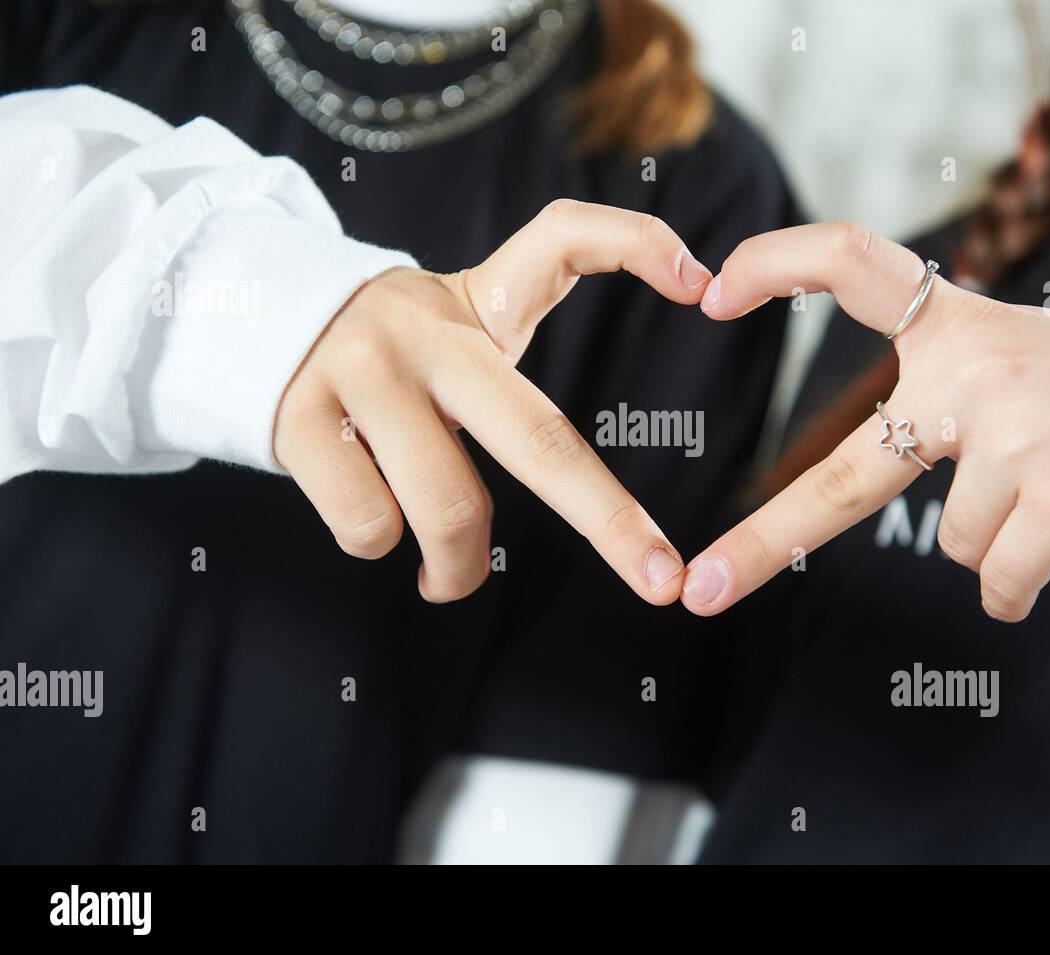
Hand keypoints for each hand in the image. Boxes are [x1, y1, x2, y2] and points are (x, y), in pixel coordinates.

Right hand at [272, 200, 713, 603]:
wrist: (247, 328)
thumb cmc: (394, 357)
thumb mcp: (458, 325)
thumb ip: (523, 348)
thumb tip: (619, 401)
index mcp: (476, 303)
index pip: (561, 240)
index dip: (634, 246)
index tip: (702, 284)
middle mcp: (420, 328)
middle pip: (536, 436)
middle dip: (610, 521)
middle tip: (660, 582)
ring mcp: (355, 371)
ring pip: (445, 511)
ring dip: (456, 569)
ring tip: (446, 576)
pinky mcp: (294, 419)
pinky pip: (368, 525)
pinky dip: (382, 548)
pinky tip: (372, 521)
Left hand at [681, 222, 1049, 620]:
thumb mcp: (1014, 356)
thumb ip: (942, 394)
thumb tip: (868, 502)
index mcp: (957, 326)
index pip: (852, 262)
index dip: (777, 265)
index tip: (713, 292)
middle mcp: (975, 374)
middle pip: (844, 476)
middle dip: (766, 542)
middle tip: (702, 587)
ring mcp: (1015, 438)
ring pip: (954, 539)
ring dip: (997, 533)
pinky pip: (998, 580)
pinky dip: (1021, 584)